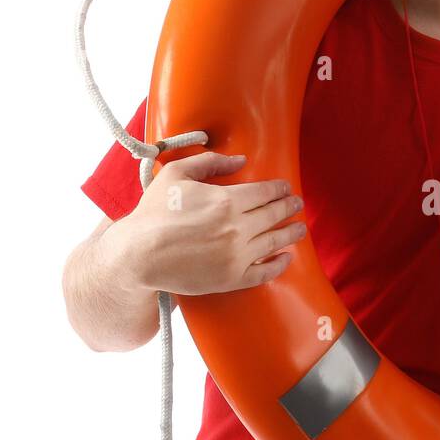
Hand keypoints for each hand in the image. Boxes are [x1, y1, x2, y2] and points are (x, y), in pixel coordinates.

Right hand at [111, 151, 306, 295]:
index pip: (265, 192)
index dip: (279, 189)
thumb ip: (210, 162)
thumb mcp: (176, 175)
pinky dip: (279, 265)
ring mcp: (237, 255)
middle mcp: (237, 228)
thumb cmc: (154, 213)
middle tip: (297, 204)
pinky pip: (264, 273)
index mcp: (227, 201)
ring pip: (274, 242)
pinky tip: (286, 258)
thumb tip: (240, 160)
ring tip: (300, 228)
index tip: (286, 187)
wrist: (138, 255)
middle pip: (273, 215)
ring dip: (291, 233)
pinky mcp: (232, 278)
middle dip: (289, 207)